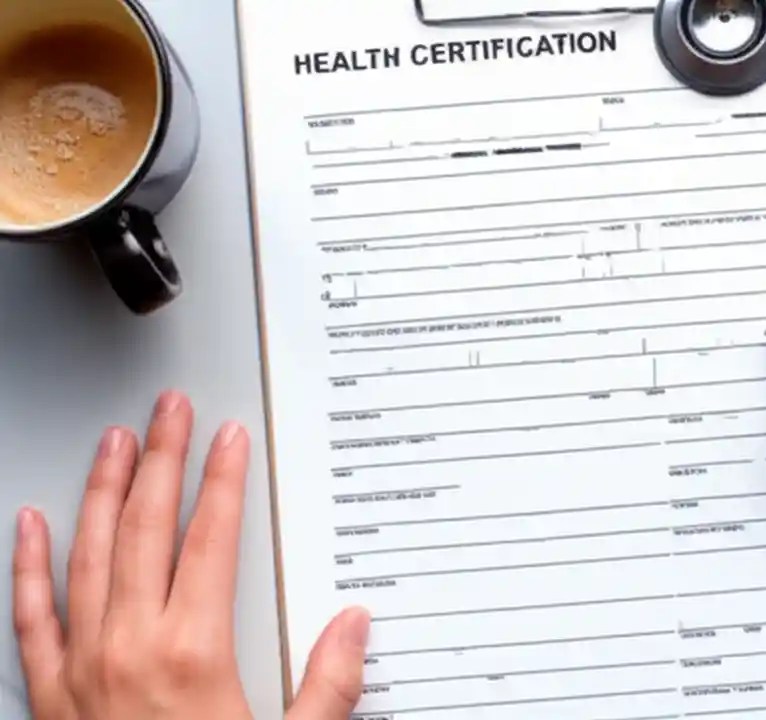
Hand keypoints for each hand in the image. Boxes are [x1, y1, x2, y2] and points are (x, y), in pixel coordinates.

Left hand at [12, 391, 370, 719]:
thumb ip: (329, 685)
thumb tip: (354, 625)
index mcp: (193, 651)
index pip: (211, 538)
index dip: (222, 480)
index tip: (229, 440)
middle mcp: (129, 647)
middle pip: (144, 528)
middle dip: (161, 459)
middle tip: (169, 412)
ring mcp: (81, 666)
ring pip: (87, 554)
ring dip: (100, 490)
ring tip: (113, 443)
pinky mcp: (49, 693)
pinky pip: (31, 614)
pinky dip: (30, 564)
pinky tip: (31, 524)